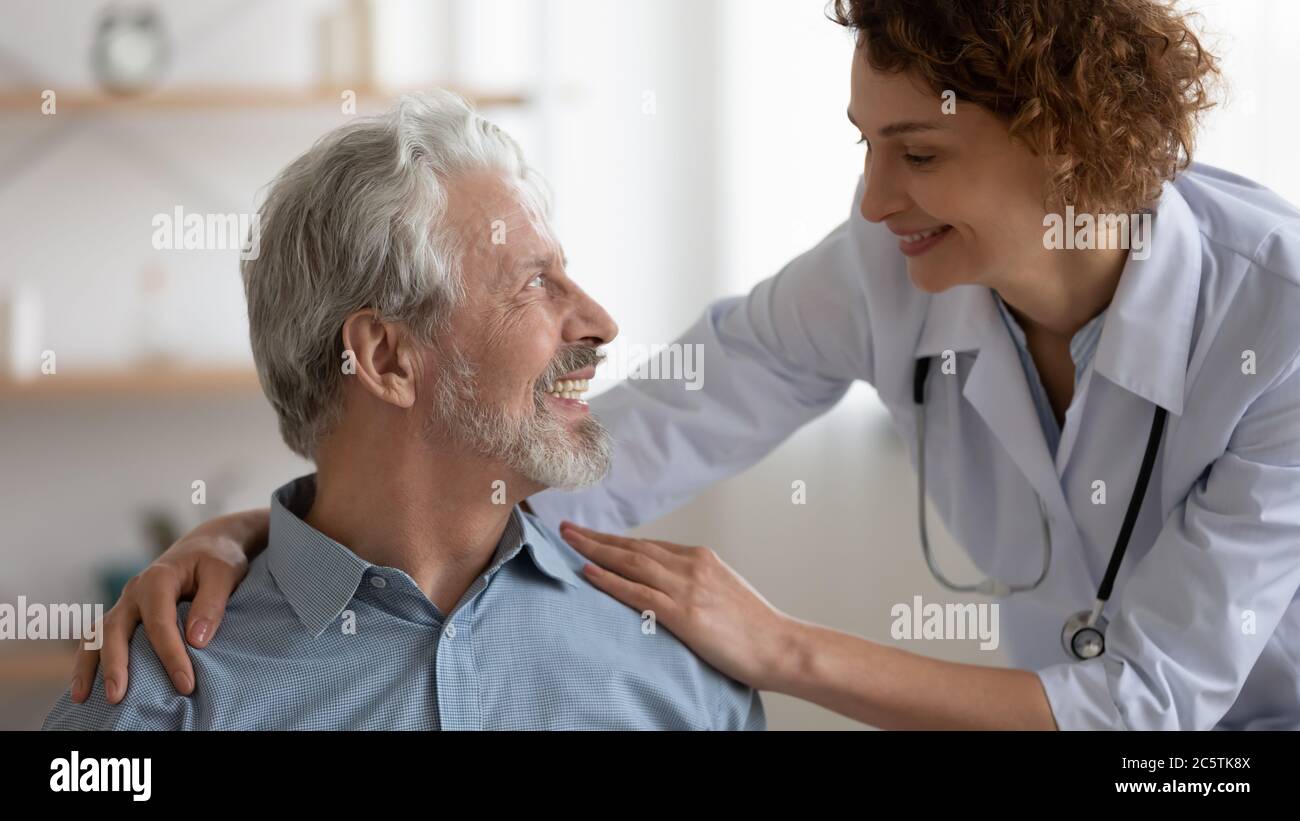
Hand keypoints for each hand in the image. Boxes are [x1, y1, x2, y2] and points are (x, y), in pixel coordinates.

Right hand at [70, 513, 263, 703]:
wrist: (206, 545)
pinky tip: (85, 686)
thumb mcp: (223, 573)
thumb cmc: (217, 559)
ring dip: (88, 665)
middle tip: (117, 697)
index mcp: (158, 578)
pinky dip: (89, 658)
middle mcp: (135, 591)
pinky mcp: (126, 613)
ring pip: (97, 633)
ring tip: (81, 697)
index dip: (171, 656)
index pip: (159, 623)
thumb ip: (212, 604)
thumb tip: (196, 641)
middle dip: (115, 665)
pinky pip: (99, 636)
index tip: (186, 684)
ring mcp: (126, 602)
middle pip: (115, 629)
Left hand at [559, 521, 800, 691]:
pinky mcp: (683, 614)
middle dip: (597, 538)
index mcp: (701, 558)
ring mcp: (686, 588)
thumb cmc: (754, 625)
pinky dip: (610, 580)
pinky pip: (637, 592)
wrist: (779, 645)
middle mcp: (691, 566)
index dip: (616, 539)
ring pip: (630, 562)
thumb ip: (695, 582)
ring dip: (595, 550)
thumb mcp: (723, 590)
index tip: (592, 535)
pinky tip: (589, 572)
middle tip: (566, 528)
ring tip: (568, 542)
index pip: (648, 544)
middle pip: (633, 547)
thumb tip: (668, 585)